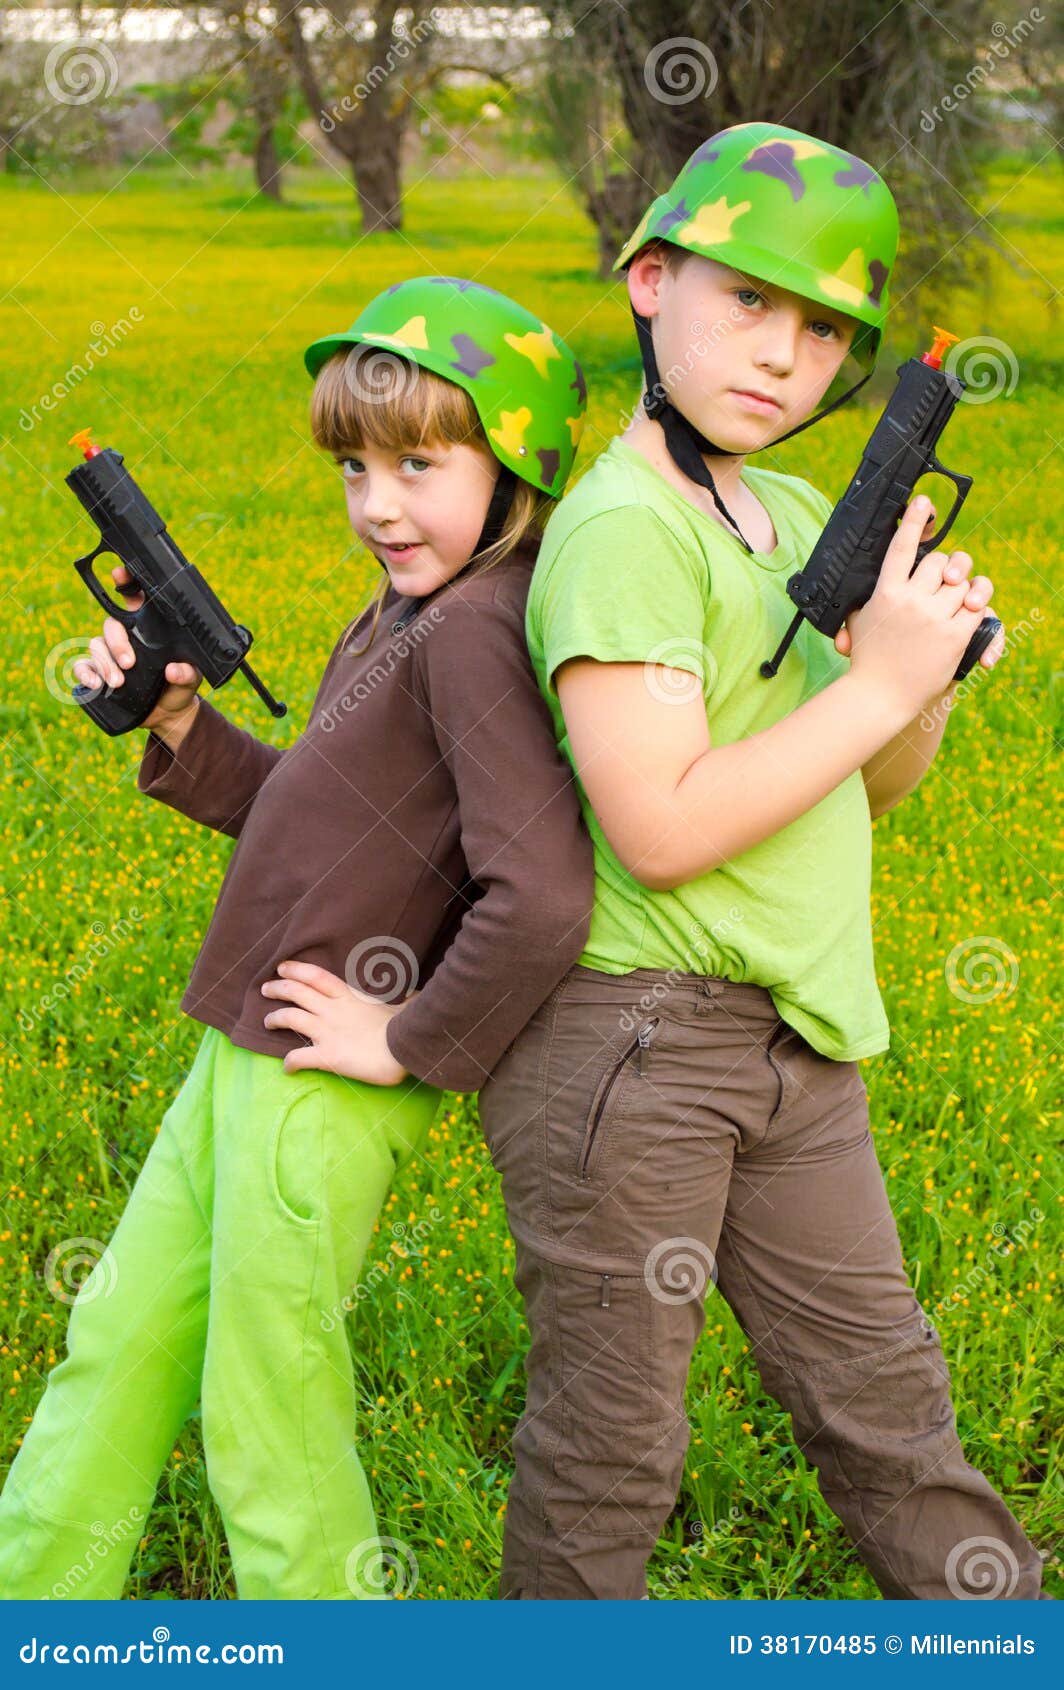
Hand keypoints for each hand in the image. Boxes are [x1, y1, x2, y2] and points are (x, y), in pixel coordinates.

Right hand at [71, 562, 202, 734]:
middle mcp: (127, 637)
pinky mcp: (98, 673)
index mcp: (150, 629)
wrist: (166, 715)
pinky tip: (94, 684)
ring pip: (96, 645)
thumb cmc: (178, 689)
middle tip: (129, 663)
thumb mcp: (191, 681)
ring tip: (118, 683)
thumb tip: (174, 670)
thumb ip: (188, 674)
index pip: (136, 600)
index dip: (126, 583)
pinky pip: (81, 666)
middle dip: (117, 642)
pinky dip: (84, 673)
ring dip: (105, 663)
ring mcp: (110, 654)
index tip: (119, 572)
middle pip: (112, 624)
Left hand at [261, 959, 414, 1083]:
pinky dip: (289, 1062)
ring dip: (275, 1018)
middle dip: (278, 988)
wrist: (403, 1048)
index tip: (283, 967)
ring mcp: (327, 1031)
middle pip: (297, 992)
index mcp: (349, 996)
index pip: (316, 976)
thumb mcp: (405, 1005)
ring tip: (267, 1021)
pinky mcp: (327, 1055)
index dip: (296, 969)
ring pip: (290, 1018)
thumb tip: (417, 994)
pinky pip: (298, 1057)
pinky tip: (286, 1068)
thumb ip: (406, 999)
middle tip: (266, 989)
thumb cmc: (407, 1026)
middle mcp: (332, 1009)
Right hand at [836, 495, 1000, 717]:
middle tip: (943, 580)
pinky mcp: (954, 635)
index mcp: (886, 592)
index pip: (903, 547)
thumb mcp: (860, 621)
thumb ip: (866, 598)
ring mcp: (934, 617)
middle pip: (941, 562)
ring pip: (963, 583)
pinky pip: (977, 607)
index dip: (915, 521)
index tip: (924, 502)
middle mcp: (911, 600)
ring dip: (963, 589)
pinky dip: (976, 607)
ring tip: (956, 600)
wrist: (881, 696)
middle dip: (946, 569)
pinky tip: (968, 612)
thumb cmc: (869, 660)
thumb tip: (860, 582)